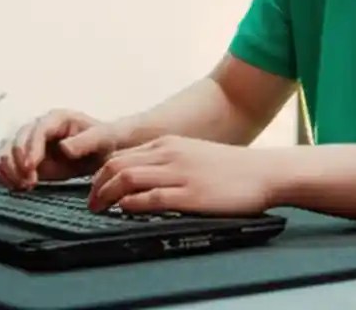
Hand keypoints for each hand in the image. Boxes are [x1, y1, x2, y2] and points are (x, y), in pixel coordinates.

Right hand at [0, 109, 121, 189]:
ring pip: (6, 150)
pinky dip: (7, 175)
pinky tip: (16, 187)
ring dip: (9, 169)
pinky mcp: (26, 156)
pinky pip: (7, 163)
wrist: (102, 152)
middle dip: (18, 162)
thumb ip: (84, 142)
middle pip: (16, 139)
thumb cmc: (104, 142)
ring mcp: (30, 141)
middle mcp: (39, 126)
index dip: (31, 148)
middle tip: (29, 183)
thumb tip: (63, 148)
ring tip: (23, 186)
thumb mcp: (102, 140)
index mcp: (57, 118)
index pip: (37, 130)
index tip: (30, 167)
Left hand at [88, 135, 279, 215]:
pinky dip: (132, 204)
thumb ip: (168, 162)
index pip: (121, 155)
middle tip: (91, 203)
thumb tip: (141, 178)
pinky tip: (125, 210)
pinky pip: (152, 197)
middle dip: (97, 186)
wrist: (264, 172)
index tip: (96, 190)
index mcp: (168, 144)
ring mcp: (180, 173)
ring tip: (100, 209)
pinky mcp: (191, 194)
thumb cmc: (231, 169)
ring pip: (128, 178)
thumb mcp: (192, 154)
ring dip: (107, 195)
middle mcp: (170, 154)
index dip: (101, 174)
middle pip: (117, 165)